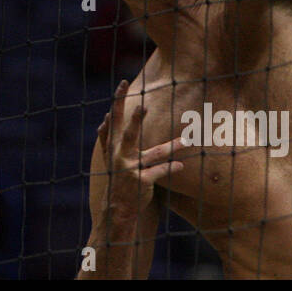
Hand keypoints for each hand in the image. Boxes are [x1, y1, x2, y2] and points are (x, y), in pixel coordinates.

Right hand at [97, 79, 184, 219]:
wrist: (118, 207)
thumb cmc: (117, 177)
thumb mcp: (109, 157)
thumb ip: (107, 137)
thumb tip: (105, 117)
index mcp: (113, 145)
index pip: (114, 119)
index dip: (117, 101)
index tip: (122, 83)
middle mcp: (119, 155)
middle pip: (129, 133)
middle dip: (136, 119)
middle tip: (143, 105)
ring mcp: (130, 169)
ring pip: (154, 154)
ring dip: (171, 147)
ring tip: (186, 140)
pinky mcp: (141, 182)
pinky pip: (160, 171)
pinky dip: (172, 168)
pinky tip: (181, 165)